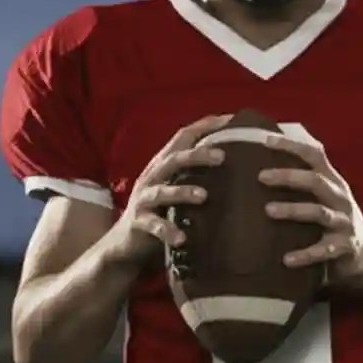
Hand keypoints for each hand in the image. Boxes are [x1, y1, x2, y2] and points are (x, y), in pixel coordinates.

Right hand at [108, 113, 232, 266]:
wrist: (126, 241)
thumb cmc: (161, 211)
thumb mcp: (176, 187)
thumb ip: (196, 173)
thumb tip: (236, 161)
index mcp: (163, 165)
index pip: (184, 137)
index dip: (206, 126)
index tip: (231, 120)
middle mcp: (152, 177)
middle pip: (173, 160)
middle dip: (196, 155)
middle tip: (222, 156)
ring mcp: (143, 200)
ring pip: (162, 192)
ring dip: (182, 192)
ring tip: (203, 196)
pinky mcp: (139, 223)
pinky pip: (153, 226)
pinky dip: (167, 231)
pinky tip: (181, 238)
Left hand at [258, 130, 362, 290]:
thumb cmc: (335, 219)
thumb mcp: (324, 196)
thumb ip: (303, 181)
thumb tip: (264, 162)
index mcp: (332, 181)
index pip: (314, 155)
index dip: (292, 146)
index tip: (266, 141)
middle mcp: (340, 197)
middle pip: (315, 181)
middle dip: (288, 176)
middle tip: (261, 176)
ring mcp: (344, 222)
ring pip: (318, 212)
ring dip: (293, 210)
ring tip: (268, 210)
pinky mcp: (346, 246)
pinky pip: (324, 250)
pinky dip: (305, 255)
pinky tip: (286, 260)